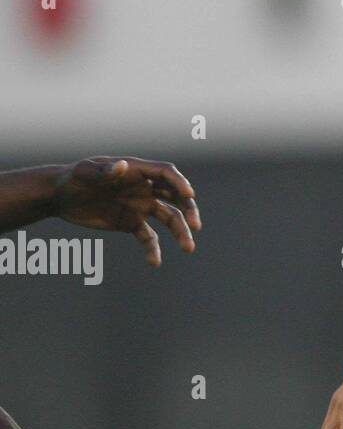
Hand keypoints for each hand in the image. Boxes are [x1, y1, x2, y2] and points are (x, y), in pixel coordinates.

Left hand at [52, 157, 200, 266]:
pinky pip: (148, 237)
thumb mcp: (85, 172)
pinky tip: (155, 262)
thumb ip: (104, 170)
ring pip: (169, 218)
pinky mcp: (131, 223)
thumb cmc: (73, 178)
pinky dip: (153, 250)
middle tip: (195, 225)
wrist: (60, 196)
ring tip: (188, 248)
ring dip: (180, 232)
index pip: (166, 174)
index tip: (188, 195)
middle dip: (189, 210)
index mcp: (138, 171)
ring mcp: (140, 206)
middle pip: (176, 196)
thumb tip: (123, 166)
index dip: (180, 183)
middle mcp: (145, 188)